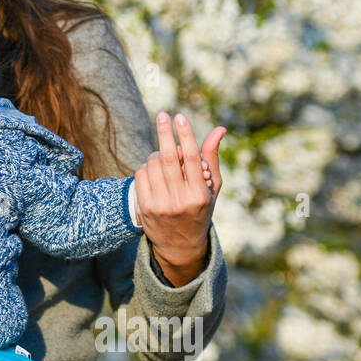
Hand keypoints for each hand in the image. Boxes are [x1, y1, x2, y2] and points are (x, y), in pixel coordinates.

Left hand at [133, 112, 225, 282]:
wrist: (180, 245)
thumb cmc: (200, 210)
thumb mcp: (211, 188)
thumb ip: (211, 158)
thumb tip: (219, 129)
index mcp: (200, 195)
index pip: (191, 158)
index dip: (184, 136)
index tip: (179, 117)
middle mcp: (180, 201)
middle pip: (168, 158)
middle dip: (164, 133)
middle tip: (163, 115)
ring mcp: (160, 205)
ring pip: (153, 165)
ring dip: (157, 154)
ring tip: (163, 158)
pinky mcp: (144, 208)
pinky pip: (141, 175)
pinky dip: (146, 167)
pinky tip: (154, 172)